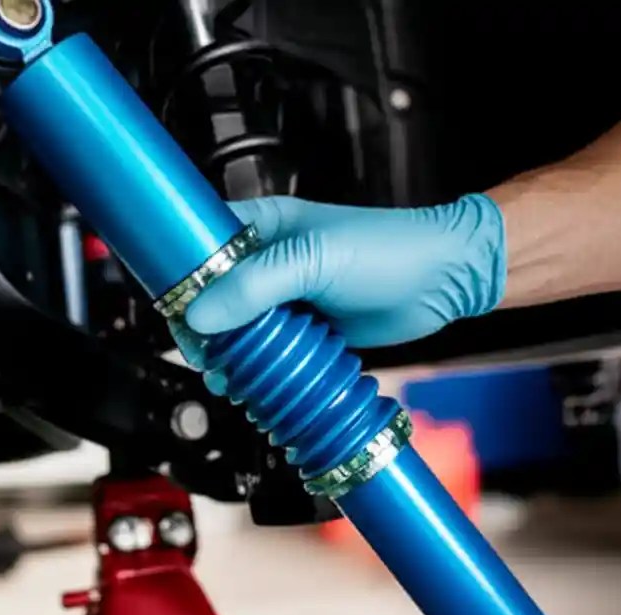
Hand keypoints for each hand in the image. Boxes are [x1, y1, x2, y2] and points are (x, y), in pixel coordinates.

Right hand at [183, 193, 507, 347]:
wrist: (446, 279)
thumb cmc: (390, 250)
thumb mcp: (315, 260)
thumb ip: (255, 286)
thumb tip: (201, 314)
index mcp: (264, 225)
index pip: (201, 245)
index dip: (182, 276)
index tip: (174, 308)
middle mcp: (271, 260)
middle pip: (214, 295)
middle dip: (203, 327)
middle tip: (203, 353)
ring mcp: (289, 296)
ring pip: (241, 328)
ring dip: (229, 353)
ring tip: (227, 376)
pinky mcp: (308, 328)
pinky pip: (271, 351)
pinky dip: (259, 368)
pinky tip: (252, 383)